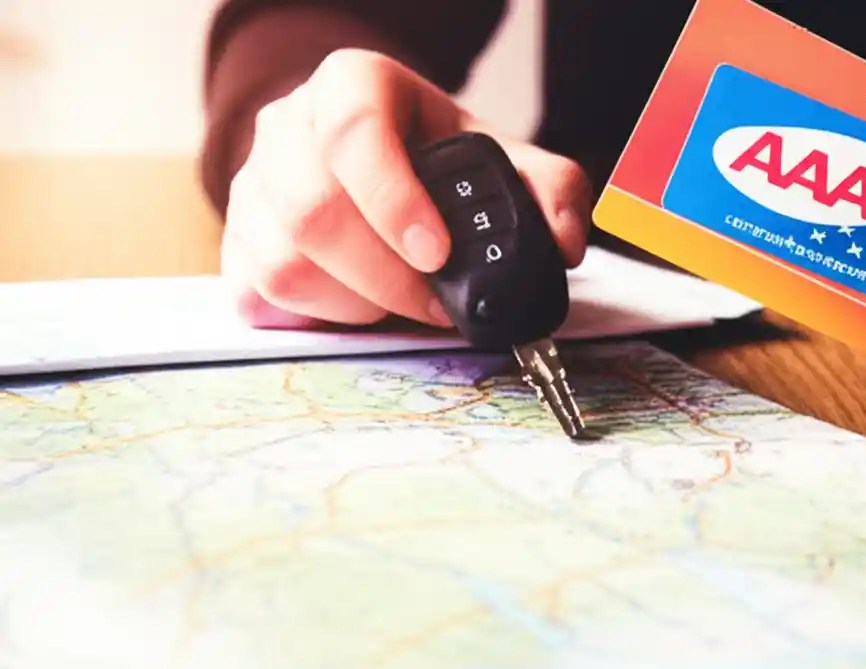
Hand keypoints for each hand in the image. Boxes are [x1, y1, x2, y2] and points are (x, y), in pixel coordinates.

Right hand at [221, 49, 591, 329]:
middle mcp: (287, 128)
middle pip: (313, 212)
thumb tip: (563, 242)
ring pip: (284, 264)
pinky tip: (357, 308)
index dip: (393, 199)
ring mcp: (251, 187)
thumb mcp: (501, 159)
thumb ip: (549, 190)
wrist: (373, 164)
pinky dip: (316, 318)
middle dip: (386, 277)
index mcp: (351, 87)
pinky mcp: (235, 243)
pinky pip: (259, 296)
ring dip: (355, 304)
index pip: (354, 132)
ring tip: (399, 305)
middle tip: (435, 304)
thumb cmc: (435, 161)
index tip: (437, 252)